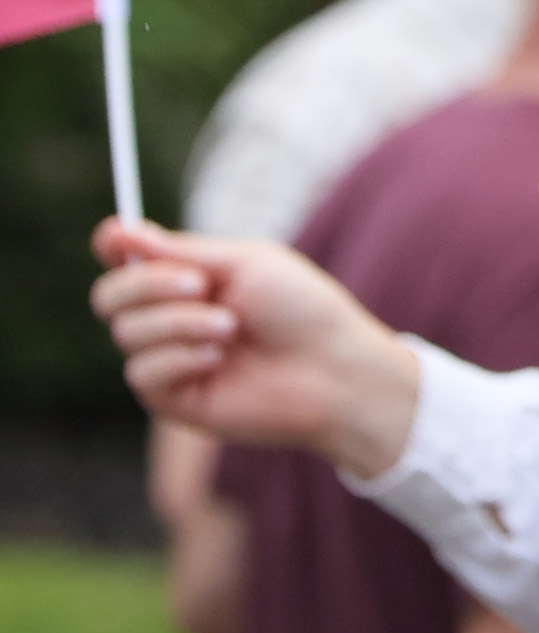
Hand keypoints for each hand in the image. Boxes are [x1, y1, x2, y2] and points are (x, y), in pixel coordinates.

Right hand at [90, 219, 420, 479]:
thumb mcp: (245, 264)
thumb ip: (181, 252)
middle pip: (110, 296)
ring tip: (231, 328)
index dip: (113, 245)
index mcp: (188, 279)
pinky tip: (218, 359)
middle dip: (147, 284)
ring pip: (126, 332)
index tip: (116, 237)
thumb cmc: (302, 310)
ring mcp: (169, 359)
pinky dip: (178, 358)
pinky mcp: (173, 399)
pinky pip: (141, 372)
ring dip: (179, 323)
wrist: (334, 370)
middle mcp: (171, 318)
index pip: (126, 260)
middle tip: (199, 285)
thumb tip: (122, 233)